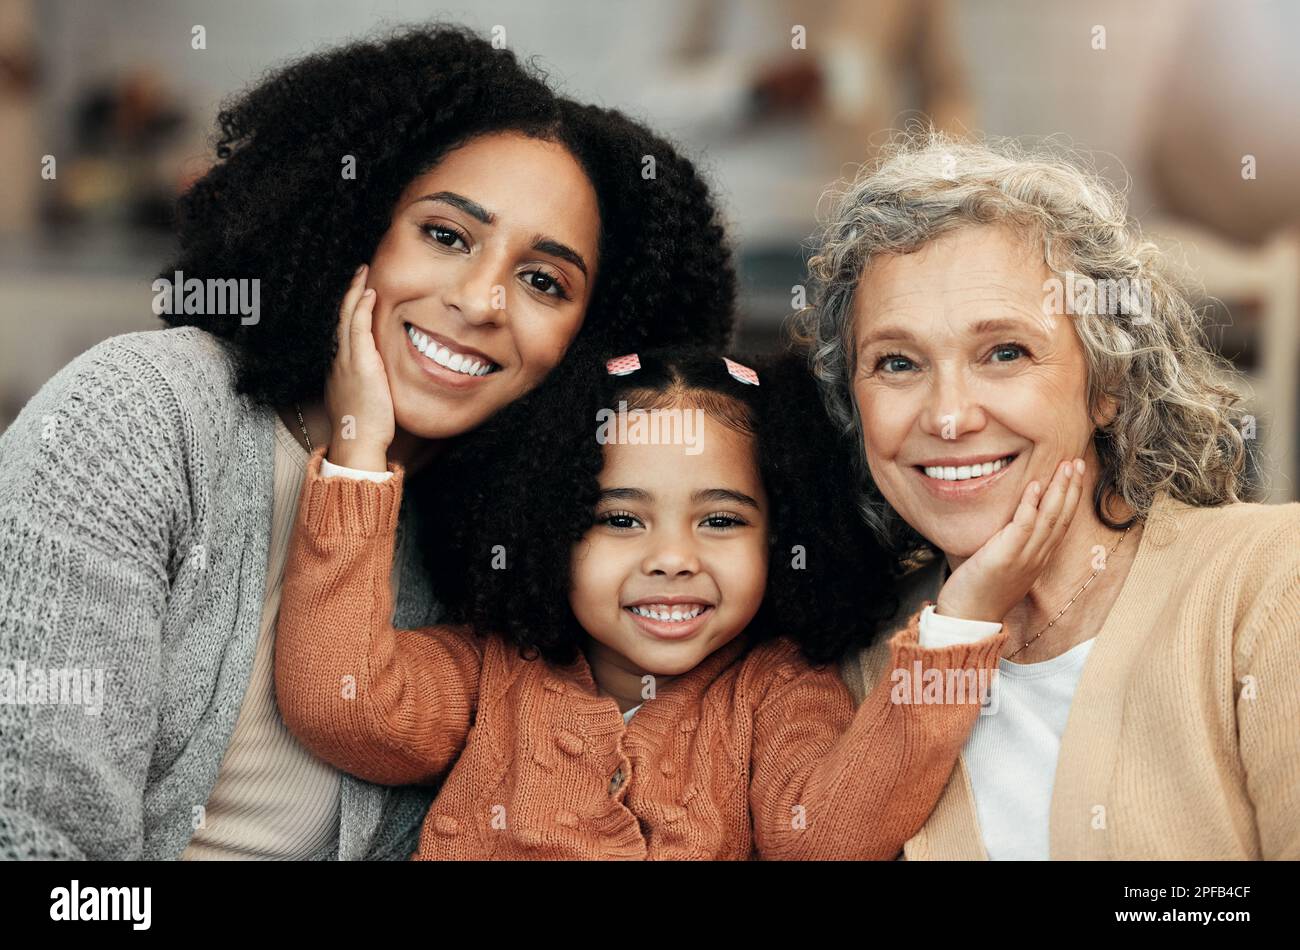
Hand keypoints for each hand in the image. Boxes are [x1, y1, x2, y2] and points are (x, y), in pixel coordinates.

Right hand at [325, 264, 393, 470]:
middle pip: (341, 318)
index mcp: (341, 368)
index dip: (350, 310)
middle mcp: (339, 360)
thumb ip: (371, 384)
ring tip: (362, 273)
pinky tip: (369, 292)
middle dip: (349, 293)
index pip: (344, 331)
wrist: (359, 441)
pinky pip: (357, 327)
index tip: (359, 296)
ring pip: (346, 317)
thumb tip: (382, 380)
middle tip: (358, 273)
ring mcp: (347, 360)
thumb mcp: (366, 400)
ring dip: (354, 292)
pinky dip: (361, 307)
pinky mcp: (359, 363)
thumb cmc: (365, 428)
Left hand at [935, 458, 1086, 622]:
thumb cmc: (982, 589)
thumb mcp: (1005, 563)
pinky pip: (1023, 527)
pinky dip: (1031, 505)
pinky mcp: (1005, 557)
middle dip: (1071, 487)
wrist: (969, 617)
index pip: (1062, 522)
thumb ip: (1013, 542)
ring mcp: (1023, 557)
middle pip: (1061, 517)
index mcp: (1039, 557)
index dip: (1071, 497)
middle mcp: (1037, 557)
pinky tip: (1034, 485)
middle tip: (1077, 461)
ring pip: (1049, 519)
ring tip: (1065, 466)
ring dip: (1059, 490)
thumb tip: (1012, 519)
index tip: (1075, 473)